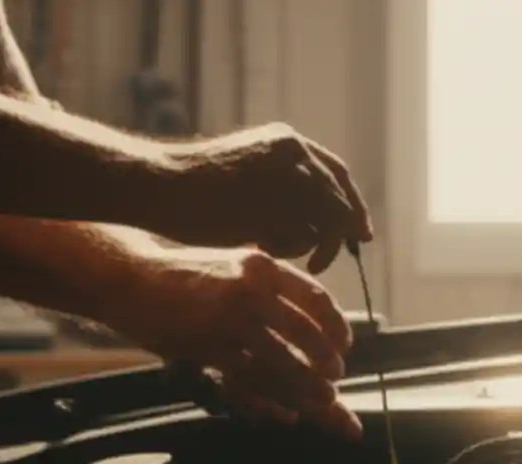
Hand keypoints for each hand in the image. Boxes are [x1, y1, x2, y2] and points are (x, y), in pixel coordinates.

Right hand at [104, 245, 362, 438]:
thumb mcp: (232, 266)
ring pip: (283, 361)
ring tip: (324, 401)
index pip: (316, 298)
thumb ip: (265, 288)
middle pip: (307, 334)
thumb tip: (303, 316)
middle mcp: (252, 289)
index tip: (344, 346)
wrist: (130, 275)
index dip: (336, 326)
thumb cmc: (183, 276)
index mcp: (263, 266)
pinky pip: (250, 379)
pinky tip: (287, 413)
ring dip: (308, 387)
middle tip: (336, 379)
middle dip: (327, 362)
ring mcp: (229, 317)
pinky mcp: (207, 345)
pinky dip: (272, 400)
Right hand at [159, 122, 373, 272]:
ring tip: (275, 248)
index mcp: (287, 142)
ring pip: (323, 224)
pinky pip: (302, 238)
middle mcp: (294, 155)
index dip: (352, 205)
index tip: (361, 233)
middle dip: (338, 236)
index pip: (337, 175)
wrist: (160, 184)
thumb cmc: (194, 187)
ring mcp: (286, 179)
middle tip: (324, 263)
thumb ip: (284, 186)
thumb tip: (319, 220)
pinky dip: (290, 250)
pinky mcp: (275, 205)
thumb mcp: (249, 172)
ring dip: (308, 246)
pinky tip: (262, 245)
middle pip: (338, 202)